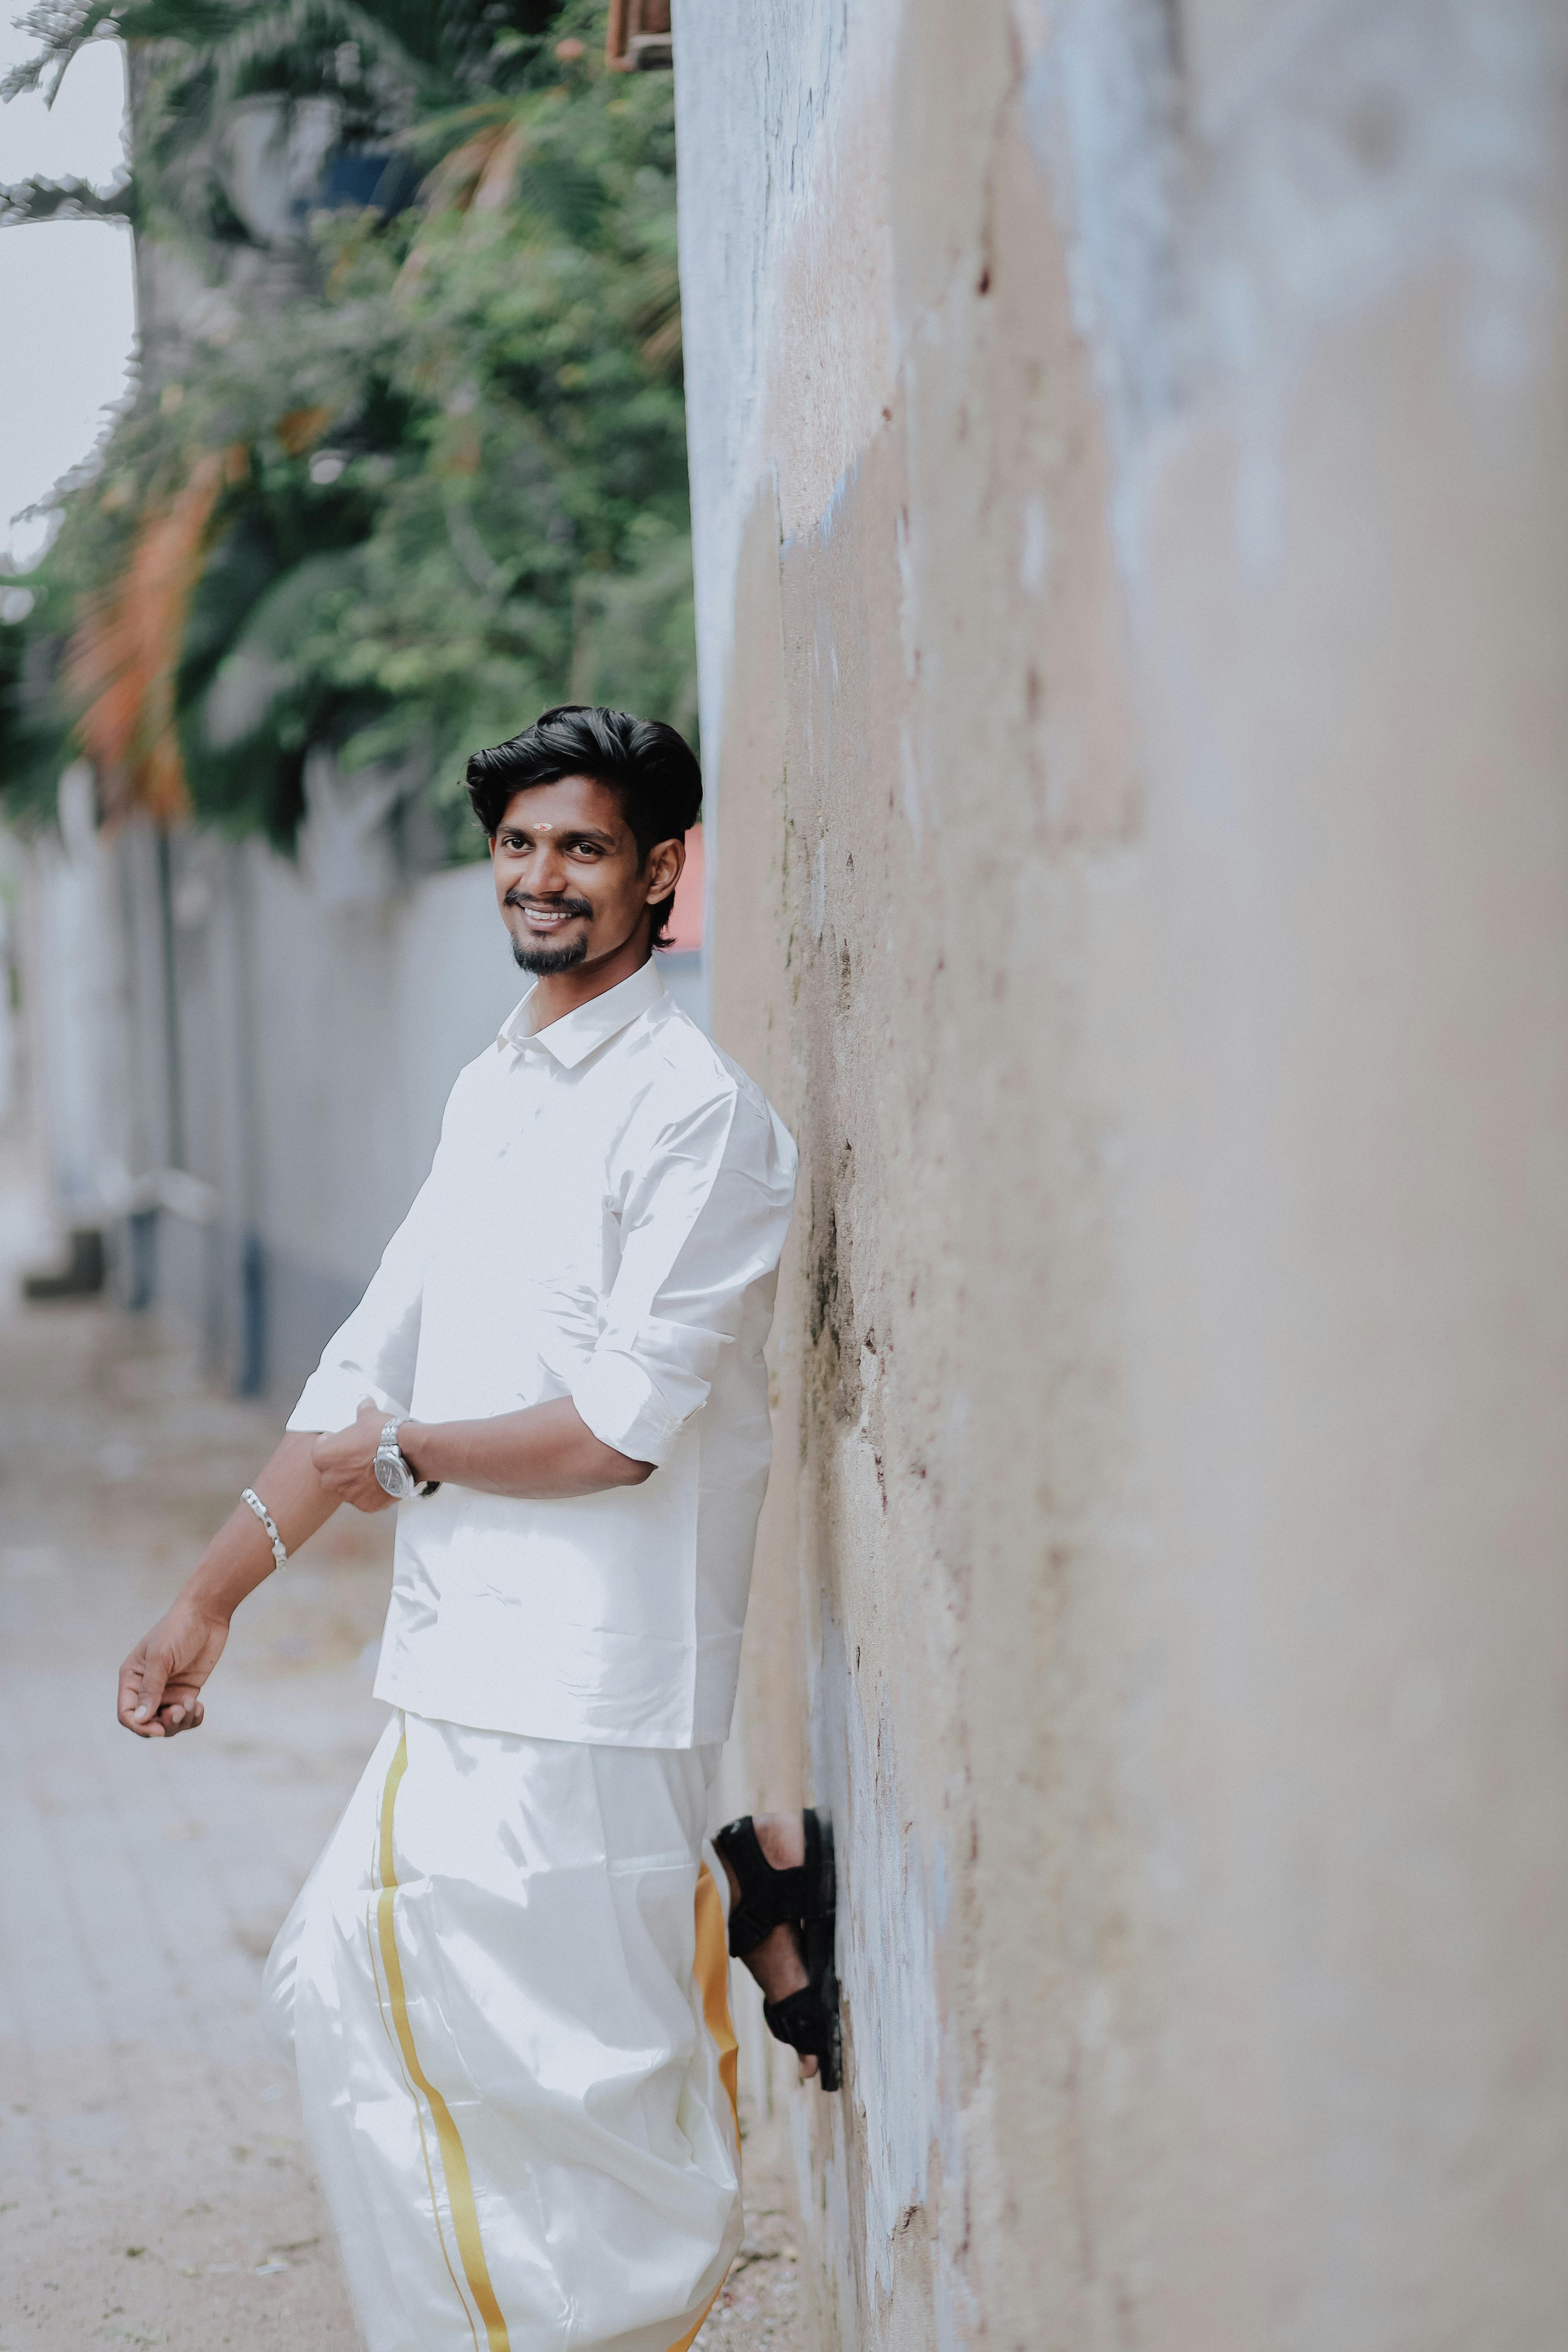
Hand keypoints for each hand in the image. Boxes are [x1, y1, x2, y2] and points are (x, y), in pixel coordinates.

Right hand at [118, 1594, 229, 1737]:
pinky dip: (193, 1718)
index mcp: (132, 1678)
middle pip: (148, 1722)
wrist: (206, 1615)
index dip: (140, 1726)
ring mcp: (168, 1690)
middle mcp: (147, 1688)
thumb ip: (151, 1689)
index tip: (159, 1730)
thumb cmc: (178, 1630)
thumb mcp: (160, 1658)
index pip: (127, 1713)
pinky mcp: (187, 1690)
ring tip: (193, 1705)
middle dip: (165, 1724)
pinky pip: (186, 1716)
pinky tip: (200, 1707)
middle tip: (181, 1711)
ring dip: (181, 1721)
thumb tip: (140, 1719)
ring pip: (168, 1722)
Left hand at [311, 1397, 397, 1512]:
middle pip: (332, 1471)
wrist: (408, 1453)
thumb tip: (364, 1403)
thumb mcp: (369, 1416)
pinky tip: (382, 1479)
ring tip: (375, 1468)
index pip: (321, 1449)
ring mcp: (347, 1494)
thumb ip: (362, 1410)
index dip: (334, 1443)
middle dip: (344, 1465)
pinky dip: (371, 1491)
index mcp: (323, 1456)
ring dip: (357, 1479)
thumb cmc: (383, 1434)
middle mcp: (330, 1478)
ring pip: (348, 1486)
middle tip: (361, 1455)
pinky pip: (364, 1498)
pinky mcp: (365, 1505)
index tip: (345, 1441)